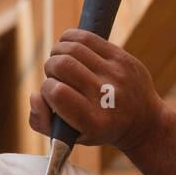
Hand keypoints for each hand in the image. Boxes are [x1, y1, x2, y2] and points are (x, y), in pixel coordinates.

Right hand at [27, 29, 169, 152]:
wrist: (142, 121)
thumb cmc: (95, 128)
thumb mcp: (68, 136)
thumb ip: (41, 122)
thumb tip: (33, 96)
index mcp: (93, 122)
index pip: (57, 92)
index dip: (46, 89)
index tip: (53, 94)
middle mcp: (107, 97)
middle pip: (62, 65)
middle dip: (50, 67)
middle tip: (56, 76)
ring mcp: (117, 75)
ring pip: (72, 48)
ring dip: (58, 52)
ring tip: (62, 62)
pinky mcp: (122, 58)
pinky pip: (87, 37)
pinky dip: (69, 39)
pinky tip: (69, 48)